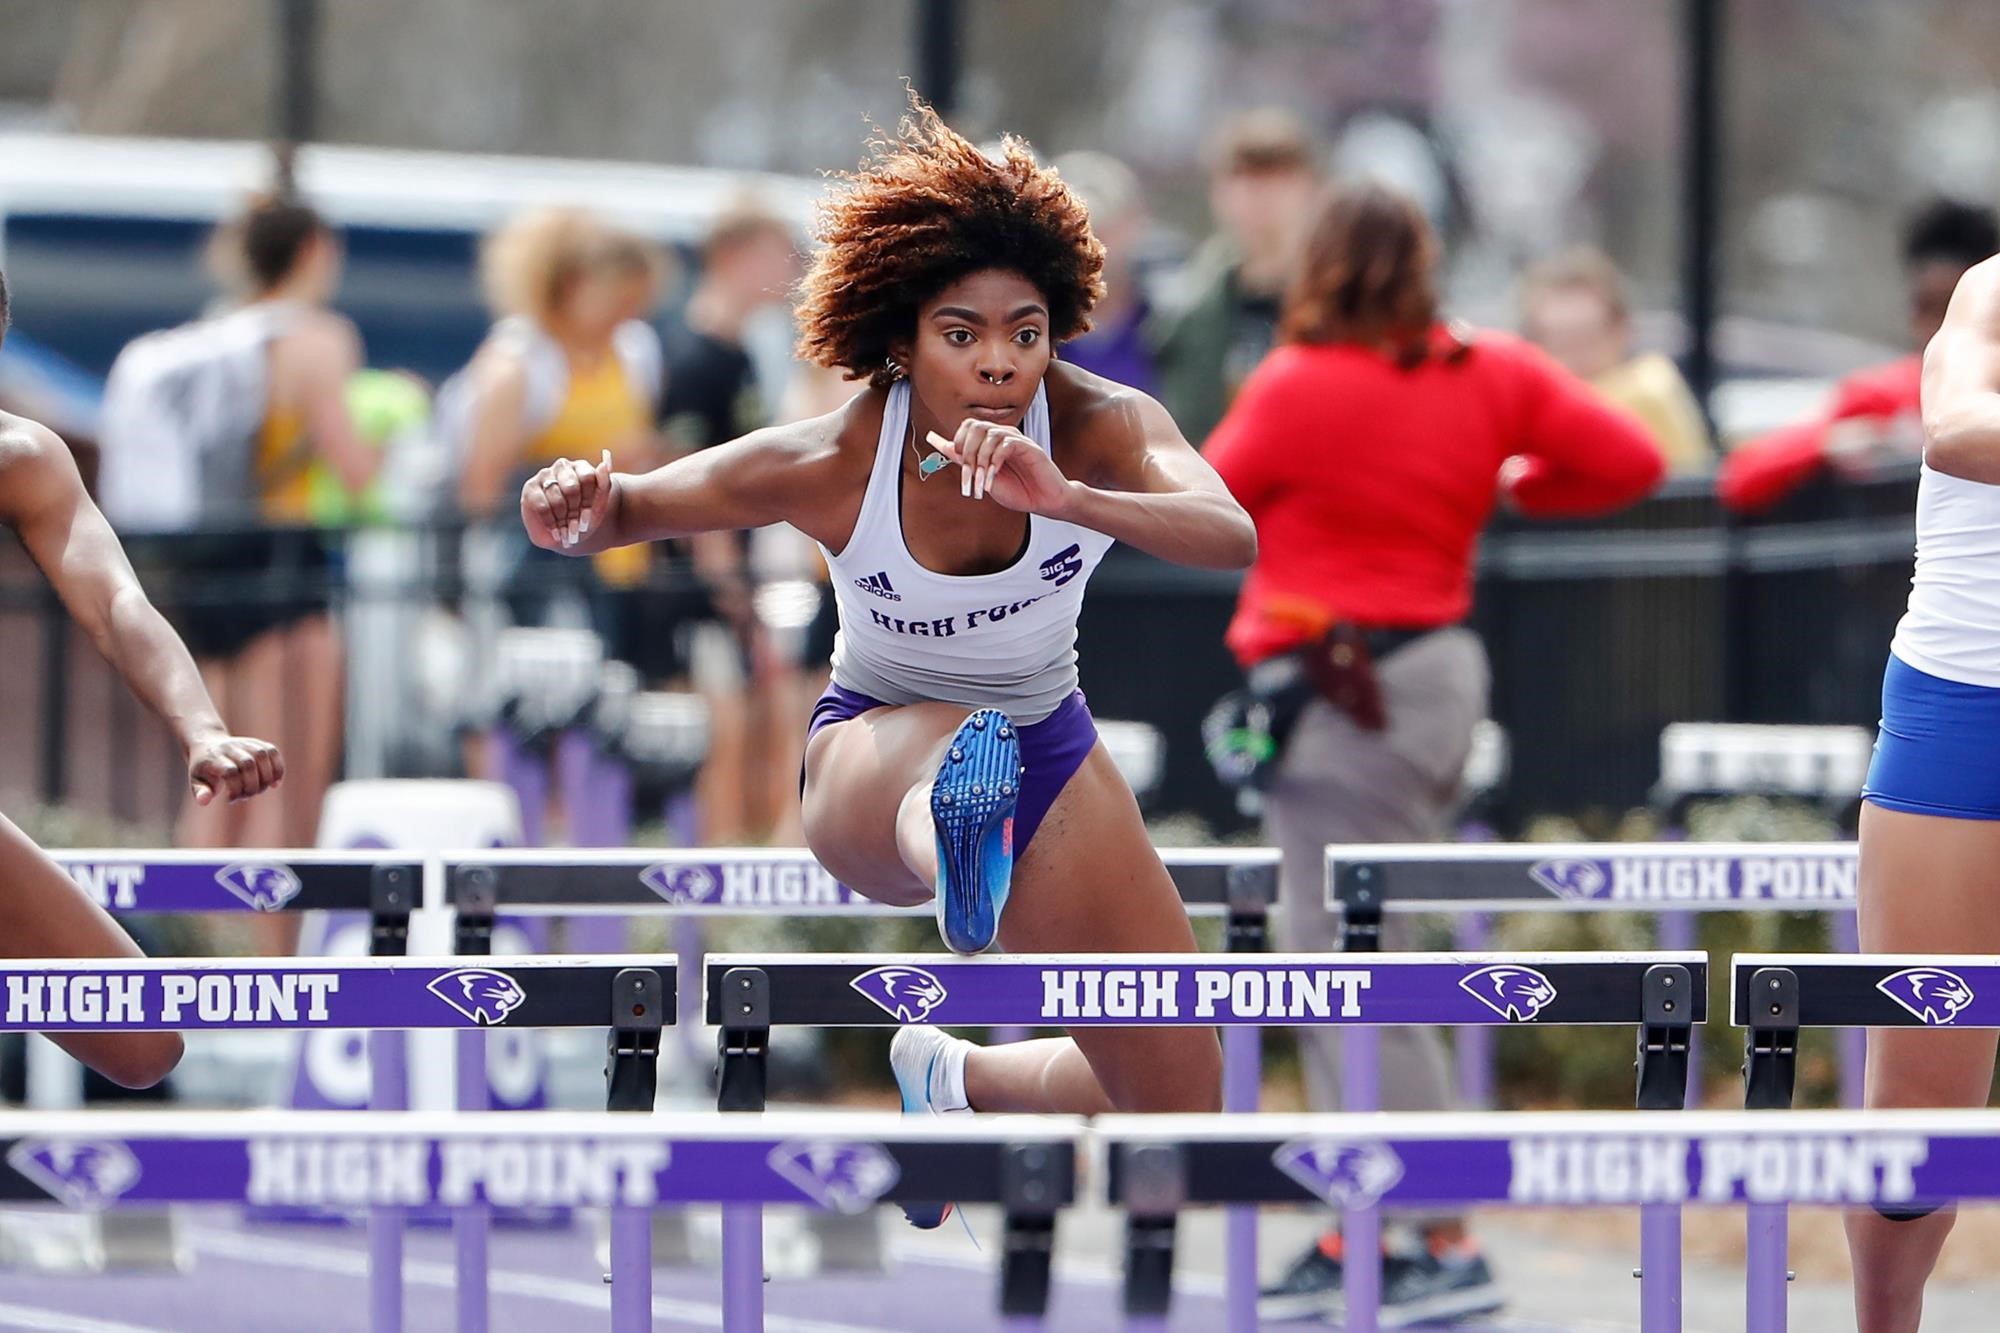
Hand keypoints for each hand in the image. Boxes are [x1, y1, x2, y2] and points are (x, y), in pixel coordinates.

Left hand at [187, 734, 283, 805]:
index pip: (230, 771)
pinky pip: (272, 751)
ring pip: (262, 755)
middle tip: (247, 796)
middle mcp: (230, 747)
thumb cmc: (203, 769)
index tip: (231, 799)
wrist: (207, 743)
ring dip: (266, 777)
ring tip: (261, 790)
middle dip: (252, 785)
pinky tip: (274, 783)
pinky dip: (278, 767)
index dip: (236, 788)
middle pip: (248, 763)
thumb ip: (200, 792)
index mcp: (214, 757)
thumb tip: (204, 800)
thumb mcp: (195, 780)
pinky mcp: (256, 743)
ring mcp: (244, 743)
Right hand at [522, 450, 613, 550]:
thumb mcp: (600, 503)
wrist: (568, 533)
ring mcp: (544, 475)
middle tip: (578, 526)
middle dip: (576, 512)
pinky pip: (542, 506)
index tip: (588, 516)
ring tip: (568, 532)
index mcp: (581, 467)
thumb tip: (606, 458)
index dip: (589, 501)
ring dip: (564, 520)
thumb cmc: (585, 515)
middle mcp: (562, 467)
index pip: (588, 478)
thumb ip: (605, 481)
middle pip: (572, 488)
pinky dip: (551, 523)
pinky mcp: (530, 488)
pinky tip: (557, 533)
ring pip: (557, 499)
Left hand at [927, 423, 1074, 515]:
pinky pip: (1006, 444)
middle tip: (969, 477)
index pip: (968, 425)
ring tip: (982, 483)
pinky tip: (993, 477)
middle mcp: (1003, 436)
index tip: (960, 465)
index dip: (958, 442)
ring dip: (980, 461)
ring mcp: (1017, 440)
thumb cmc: (1019, 490)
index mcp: (991, 441)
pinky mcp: (1029, 448)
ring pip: (989, 434)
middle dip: (967, 452)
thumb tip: (940, 443)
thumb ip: (964, 459)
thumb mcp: (983, 476)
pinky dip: (995, 461)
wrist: (1045, 502)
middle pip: (975, 425)